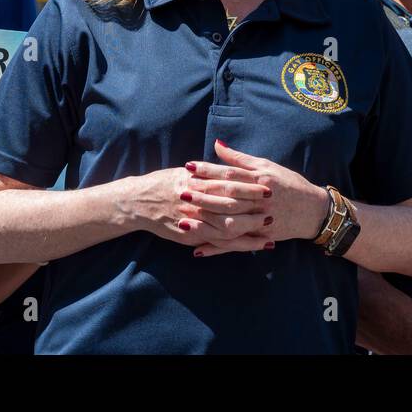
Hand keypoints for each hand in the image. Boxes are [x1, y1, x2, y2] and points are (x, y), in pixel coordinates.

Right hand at [112, 165, 273, 254]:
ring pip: (227, 228)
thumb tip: (227, 164)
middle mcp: (196, 202)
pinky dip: (236, 245)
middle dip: (253, 209)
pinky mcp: (191, 236)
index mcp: (198, 182)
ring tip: (269, 234)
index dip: (250, 186)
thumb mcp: (185, 173)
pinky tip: (252, 246)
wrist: (137, 202)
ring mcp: (194, 221)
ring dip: (250, 232)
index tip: (267, 186)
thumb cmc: (163, 184)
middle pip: (232, 207)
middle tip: (273, 210)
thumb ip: (207, 171)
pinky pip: (218, 243)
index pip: (229, 184)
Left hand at [182, 140, 330, 256]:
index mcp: (260, 180)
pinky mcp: (261, 237)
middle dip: (203, 195)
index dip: (208, 170)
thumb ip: (240, 158)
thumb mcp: (267, 166)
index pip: (230, 174)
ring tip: (183, 221)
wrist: (314, 210)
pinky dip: (218, 248)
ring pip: (229, 222)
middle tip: (181, 192)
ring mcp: (261, 220)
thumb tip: (216, 144)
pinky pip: (236, 244)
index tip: (189, 167)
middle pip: (228, 198)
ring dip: (206, 223)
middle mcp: (260, 200)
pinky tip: (198, 250)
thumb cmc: (289, 184)